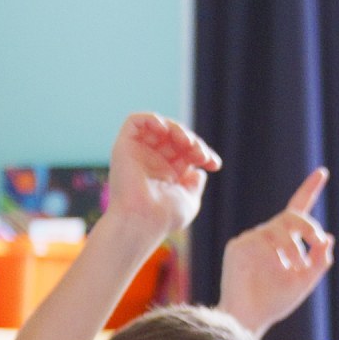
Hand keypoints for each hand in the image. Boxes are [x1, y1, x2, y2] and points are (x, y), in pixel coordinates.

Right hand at [102, 114, 221, 241]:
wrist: (142, 220)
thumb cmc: (164, 217)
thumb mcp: (189, 201)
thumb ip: (194, 184)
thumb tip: (199, 172)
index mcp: (166, 174)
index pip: (186, 152)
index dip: (202, 152)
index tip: (214, 164)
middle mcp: (151, 162)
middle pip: (175, 137)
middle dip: (193, 141)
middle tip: (201, 155)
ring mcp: (138, 153)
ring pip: (159, 126)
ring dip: (177, 129)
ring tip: (187, 143)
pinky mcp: (124, 146)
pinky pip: (135, 121)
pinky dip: (151, 119)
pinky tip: (164, 129)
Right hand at [219, 168, 333, 335]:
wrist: (249, 319)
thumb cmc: (275, 302)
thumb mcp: (304, 282)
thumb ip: (318, 261)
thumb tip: (328, 238)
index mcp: (285, 241)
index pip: (298, 209)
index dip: (310, 189)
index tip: (322, 172)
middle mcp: (268, 236)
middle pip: (291, 216)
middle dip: (308, 226)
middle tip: (317, 242)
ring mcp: (251, 240)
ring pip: (278, 229)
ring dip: (293, 247)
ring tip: (296, 268)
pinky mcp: (238, 247)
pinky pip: (260, 240)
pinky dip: (275, 253)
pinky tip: (278, 268)